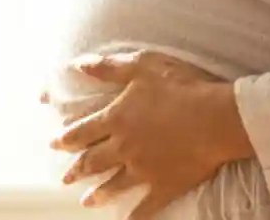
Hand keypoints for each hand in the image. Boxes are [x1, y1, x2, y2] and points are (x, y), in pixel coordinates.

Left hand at [48, 50, 254, 218]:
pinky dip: (134, 216)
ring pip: (113, 185)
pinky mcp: (164, 186)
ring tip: (86, 201)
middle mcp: (123, 147)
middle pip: (93, 161)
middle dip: (76, 169)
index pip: (83, 131)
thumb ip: (109, 67)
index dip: (66, 138)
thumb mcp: (143, 66)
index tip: (55, 144)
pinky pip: (145, 206)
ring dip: (97, 194)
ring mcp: (142, 170)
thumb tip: (78, 65)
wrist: (215, 118)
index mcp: (117, 119)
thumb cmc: (182, 87)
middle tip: (65, 177)